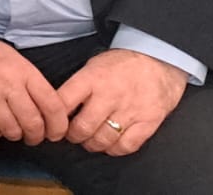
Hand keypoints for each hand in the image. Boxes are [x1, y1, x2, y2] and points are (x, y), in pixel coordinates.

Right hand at [0, 18, 68, 143]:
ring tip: (17, 132)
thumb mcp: (16, 59)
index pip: (52, 105)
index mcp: (24, 71)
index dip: (59, 124)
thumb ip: (32, 82)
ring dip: (17, 135)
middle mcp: (8, 84)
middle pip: (33, 122)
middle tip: (37, 137)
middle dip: (38, 136)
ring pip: (12, 129)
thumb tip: (48, 108)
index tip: (58, 132)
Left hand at [57, 48, 186, 155]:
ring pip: (102, 140)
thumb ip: (77, 86)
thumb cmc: (121, 65)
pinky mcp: (148, 122)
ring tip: (90, 139)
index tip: (52, 122)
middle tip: (73, 134)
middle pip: (82, 127)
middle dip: (72, 136)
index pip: (63, 102)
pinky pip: (126, 146)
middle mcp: (110, 96)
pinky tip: (111, 143)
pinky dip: (114, 149)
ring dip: (92, 144)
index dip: (53, 117)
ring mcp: (130, 110)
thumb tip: (57, 108)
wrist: (160, 61)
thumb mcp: (93, 66)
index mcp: (92, 79)